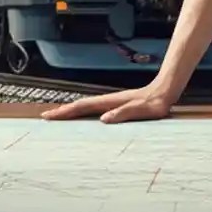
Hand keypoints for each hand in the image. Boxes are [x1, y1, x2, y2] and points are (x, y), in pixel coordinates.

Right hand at [40, 81, 176, 123]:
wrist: (165, 91)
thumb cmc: (155, 103)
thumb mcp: (142, 110)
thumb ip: (124, 114)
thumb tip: (103, 119)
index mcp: (111, 103)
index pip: (83, 107)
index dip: (66, 112)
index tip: (50, 116)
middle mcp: (108, 101)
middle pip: (81, 105)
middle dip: (63, 111)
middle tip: (46, 117)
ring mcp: (112, 102)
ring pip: (86, 107)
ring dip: (72, 111)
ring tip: (58, 117)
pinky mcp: (117, 105)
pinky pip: (94, 109)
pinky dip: (83, 112)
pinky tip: (83, 117)